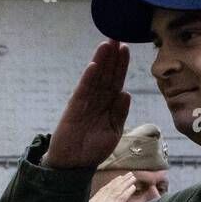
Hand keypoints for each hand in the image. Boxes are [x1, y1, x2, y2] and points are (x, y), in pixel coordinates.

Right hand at [42, 40, 131, 168]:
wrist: (74, 164)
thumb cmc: (93, 149)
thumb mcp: (113, 131)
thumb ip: (119, 113)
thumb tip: (126, 93)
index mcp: (108, 105)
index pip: (116, 81)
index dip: (120, 65)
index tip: (125, 48)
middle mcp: (96, 100)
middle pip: (105, 74)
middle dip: (111, 57)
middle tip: (117, 36)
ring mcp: (84, 103)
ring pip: (95, 78)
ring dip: (101, 61)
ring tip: (106, 44)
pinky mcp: (74, 109)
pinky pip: (82, 91)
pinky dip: (88, 78)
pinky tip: (93, 65)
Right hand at [84, 173, 136, 201]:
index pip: (104, 189)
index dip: (111, 183)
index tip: (118, 178)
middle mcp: (100, 200)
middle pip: (112, 187)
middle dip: (120, 180)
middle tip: (128, 174)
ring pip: (118, 190)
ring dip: (126, 183)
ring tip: (132, 177)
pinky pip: (122, 198)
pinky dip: (128, 192)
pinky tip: (133, 187)